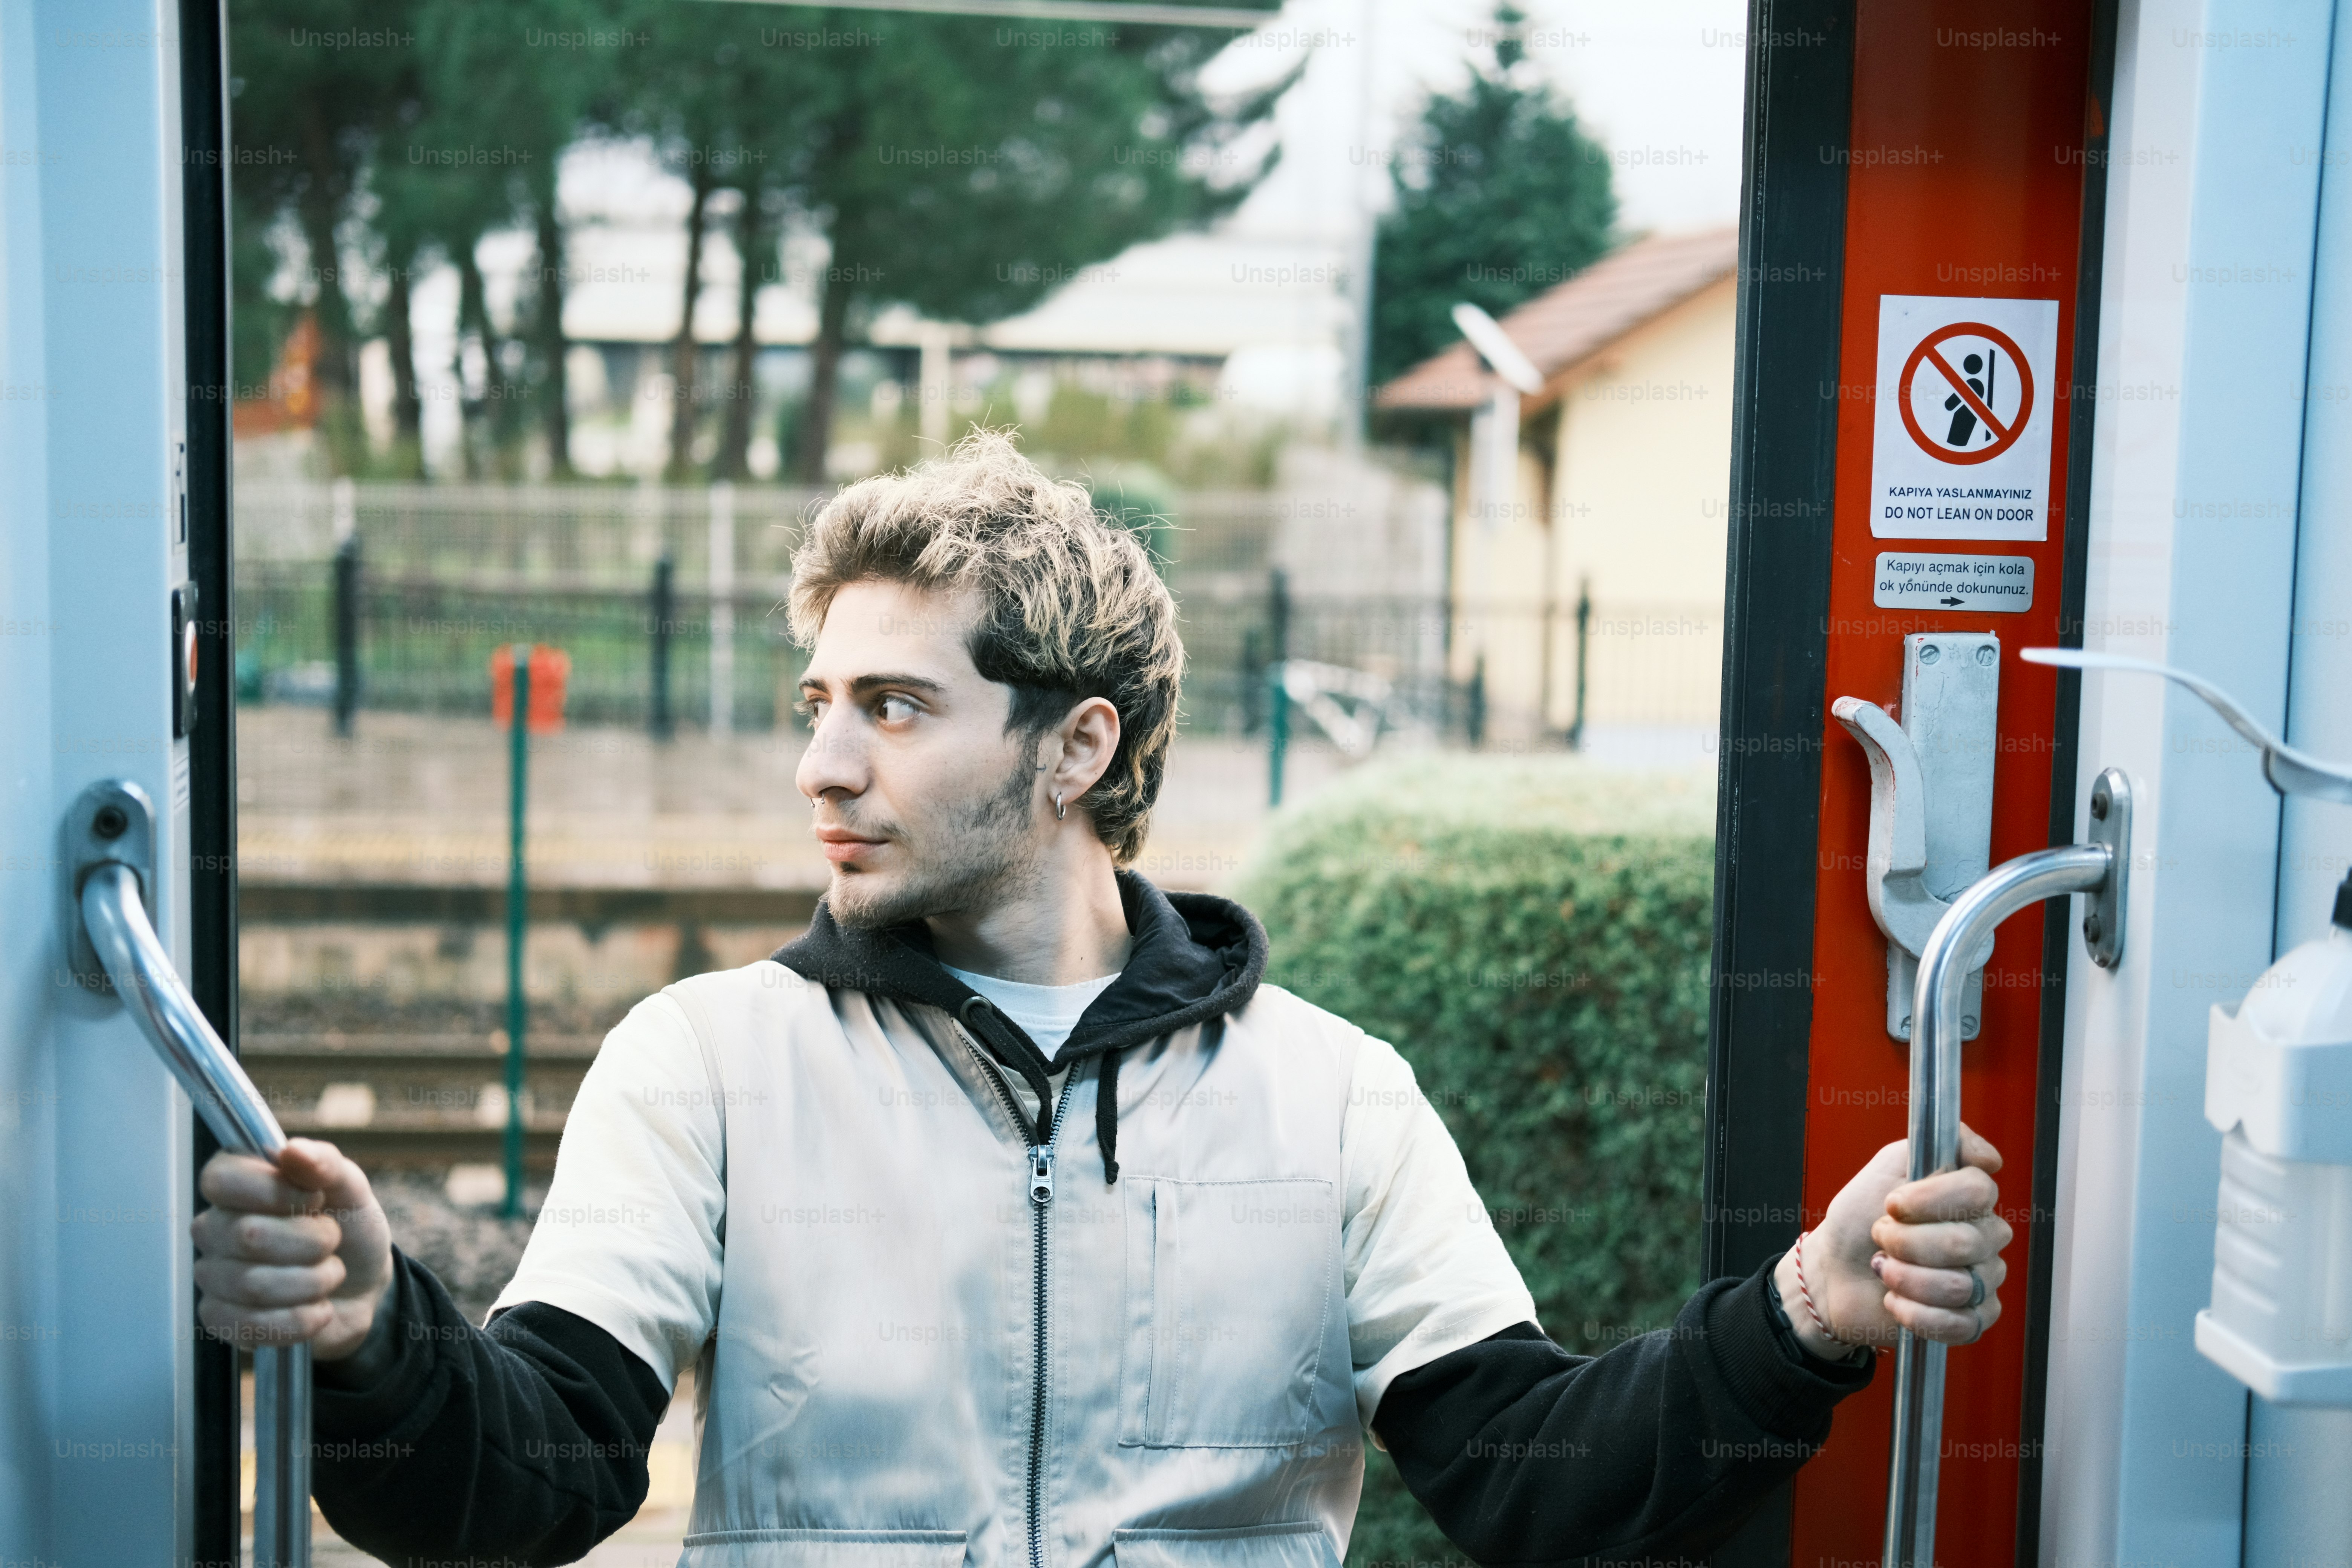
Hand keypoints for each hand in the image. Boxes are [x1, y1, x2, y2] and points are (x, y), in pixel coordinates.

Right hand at [191, 1138, 393, 1360]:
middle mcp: (214, 1227)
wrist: (363, 1285)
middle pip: (247, 1235)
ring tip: (328, 1274)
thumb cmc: (349, 1227)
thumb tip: (292, 1150)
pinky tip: (317, 1309)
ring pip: (253, 1284)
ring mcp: (213, 1275)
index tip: (315, 1198)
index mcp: (235, 1184)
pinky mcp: (222, 1319)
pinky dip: (301, 1320)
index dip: (276, 1191)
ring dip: (313, 1282)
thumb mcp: (351, 1188)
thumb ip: (325, 1163)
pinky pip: (250, 1325)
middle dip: (312, 1241)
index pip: (222, 1180)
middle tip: (332, 1240)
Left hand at [1772, 1123, 2011, 1356]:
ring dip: (1904, 1278)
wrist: (1832, 1270)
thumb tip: (1991, 1158)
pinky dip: (1915, 1314)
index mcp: (1970, 1200)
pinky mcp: (1969, 1322)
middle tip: (1881, 1237)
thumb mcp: (1888, 1164)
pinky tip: (1895, 1301)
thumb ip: (1943, 1143)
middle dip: (1906, 1242)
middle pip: (1966, 1242)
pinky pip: (1961, 1325)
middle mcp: (1983, 1240)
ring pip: (1959, 1286)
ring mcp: (1981, 1282)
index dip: (1930, 1200)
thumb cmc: (1858, 1219)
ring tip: (1884, 1269)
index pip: (1979, 1192)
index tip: (1893, 1203)